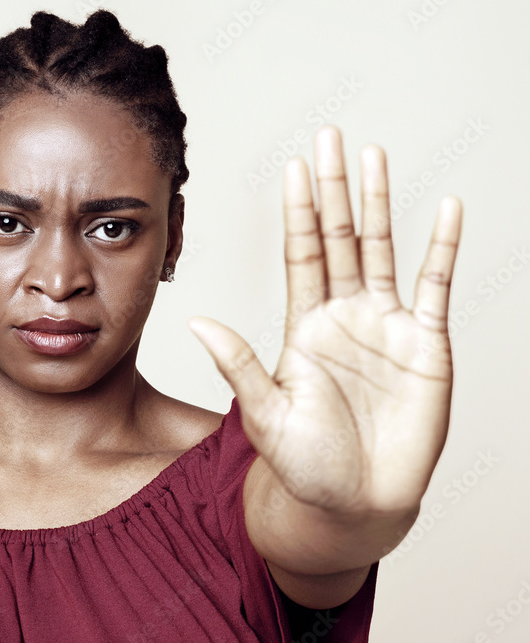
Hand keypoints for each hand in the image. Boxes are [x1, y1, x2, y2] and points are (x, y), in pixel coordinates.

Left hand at [189, 125, 462, 516]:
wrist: (354, 504)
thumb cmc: (305, 465)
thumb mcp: (264, 413)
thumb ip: (237, 364)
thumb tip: (196, 322)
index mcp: (304, 326)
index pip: (301, 254)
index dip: (299, 211)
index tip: (293, 167)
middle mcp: (344, 316)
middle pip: (339, 238)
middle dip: (334, 188)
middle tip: (329, 137)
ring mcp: (387, 326)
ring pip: (383, 251)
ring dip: (380, 204)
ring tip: (375, 156)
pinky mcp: (427, 346)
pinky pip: (437, 287)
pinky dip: (443, 248)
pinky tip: (447, 210)